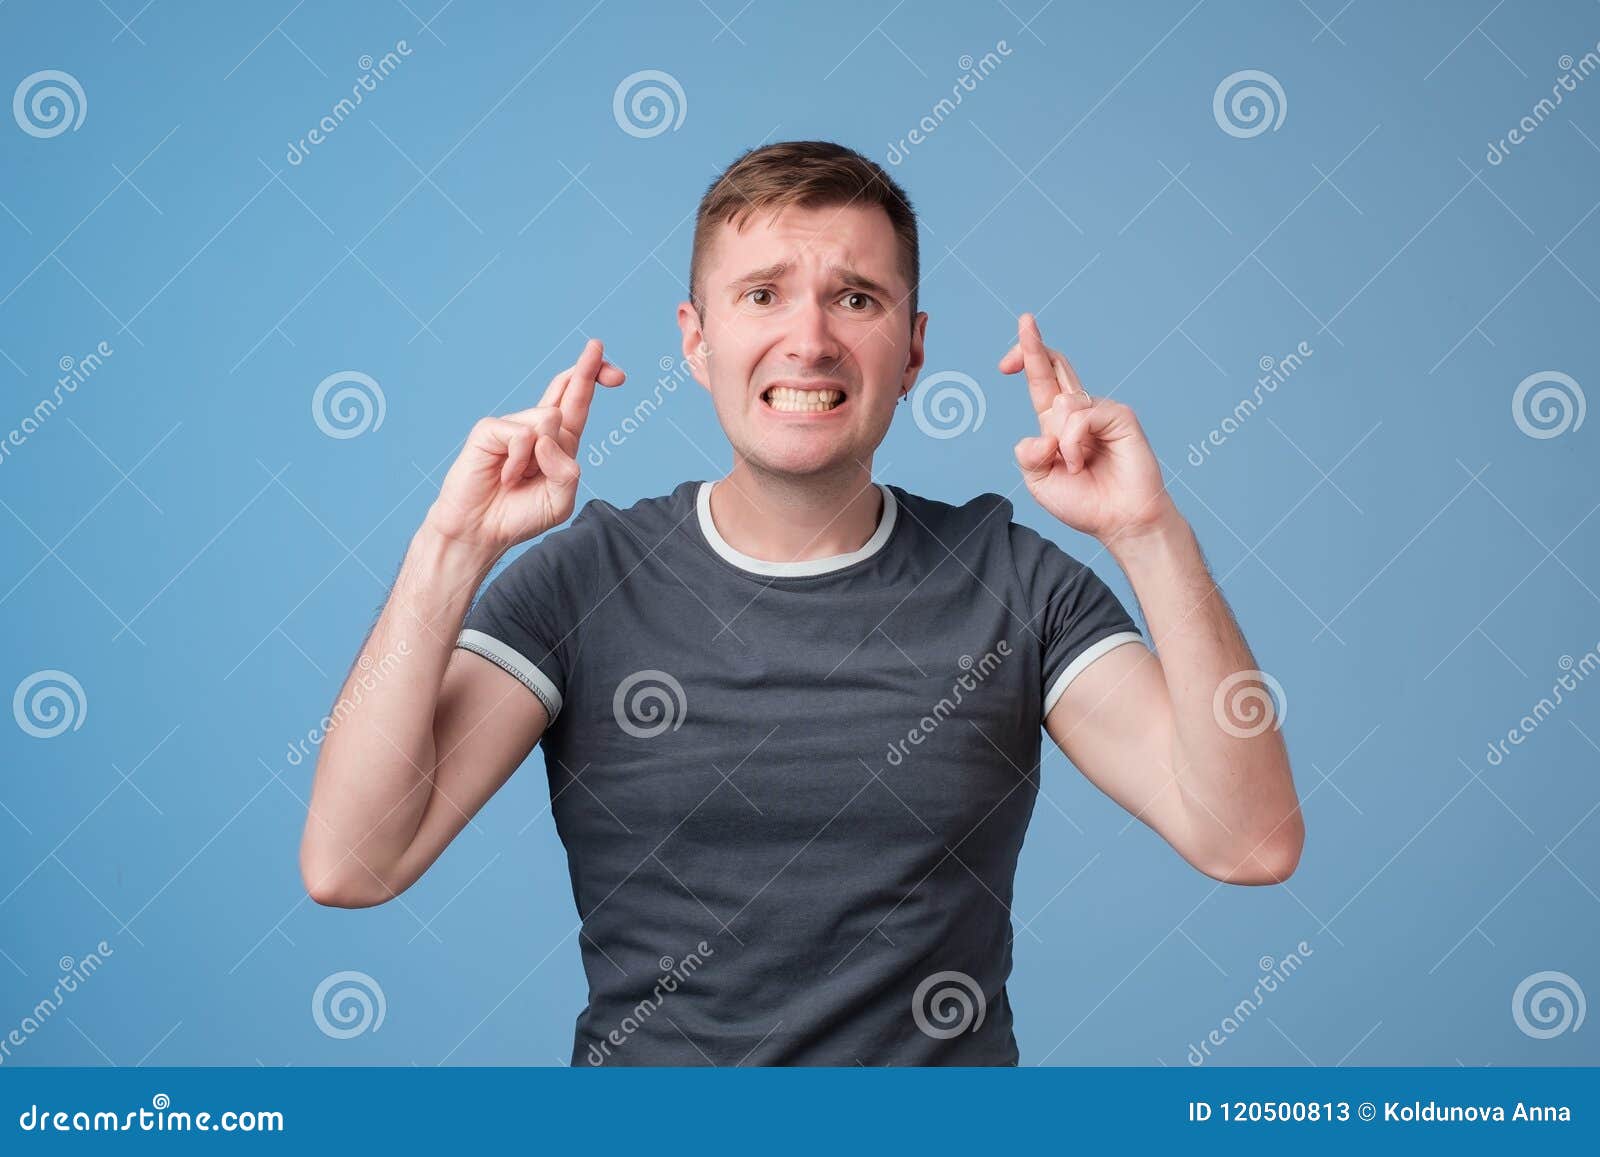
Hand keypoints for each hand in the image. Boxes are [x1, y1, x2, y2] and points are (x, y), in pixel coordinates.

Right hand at [424, 338, 623, 552]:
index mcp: (559, 442)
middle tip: (597, 346)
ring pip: (548, 418)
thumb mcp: (560, 500)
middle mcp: (537, 428)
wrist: (480, 531)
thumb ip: (566, 471)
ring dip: (539, 457)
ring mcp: (513, 426)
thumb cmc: (519, 515)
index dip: (594, 381)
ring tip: (518, 479)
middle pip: (565, 388)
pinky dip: (519, 461)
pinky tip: (504, 476)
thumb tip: (547, 437)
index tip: (615, 372)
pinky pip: (522, 435)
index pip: (578, 403)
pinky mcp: (490, 430)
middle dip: (586, 370)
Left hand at [1002, 313, 1175, 543]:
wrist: (1118, 521)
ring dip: (1061, 443)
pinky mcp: (1119, 416)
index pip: (1040, 381)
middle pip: (1055, 365)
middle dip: (1034, 345)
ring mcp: (1100, 411)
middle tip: (1025, 321)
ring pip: (1062, 404)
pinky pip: (1081, 416)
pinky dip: (1075, 443)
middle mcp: (1078, 411)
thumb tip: (1042, 432)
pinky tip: (1084, 461)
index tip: (1005, 361)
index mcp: (1056, 423)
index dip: (1026, 359)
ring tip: (1076, 467)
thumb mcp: (1038, 480)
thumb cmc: (1083, 502)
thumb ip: (1028, 454)